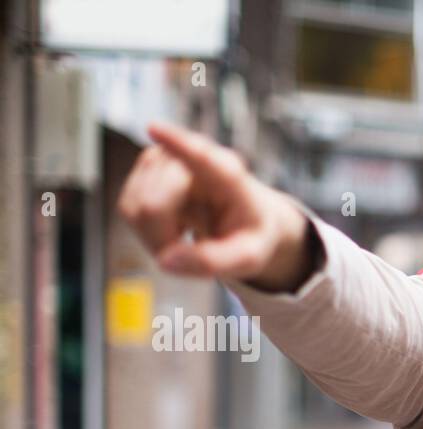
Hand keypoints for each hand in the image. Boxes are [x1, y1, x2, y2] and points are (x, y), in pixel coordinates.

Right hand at [117, 122, 312, 290]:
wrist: (245, 219)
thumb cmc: (250, 233)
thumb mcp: (249, 258)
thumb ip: (213, 262)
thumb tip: (165, 261)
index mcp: (231, 177)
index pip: (203, 157)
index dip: (178, 143)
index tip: (155, 129)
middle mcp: (194, 159)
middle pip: (154, 204)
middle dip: (164, 239)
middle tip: (191, 254)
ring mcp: (166, 161)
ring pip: (137, 208)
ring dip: (156, 236)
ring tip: (186, 239)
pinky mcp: (146, 170)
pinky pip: (129, 209)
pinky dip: (148, 229)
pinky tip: (173, 228)